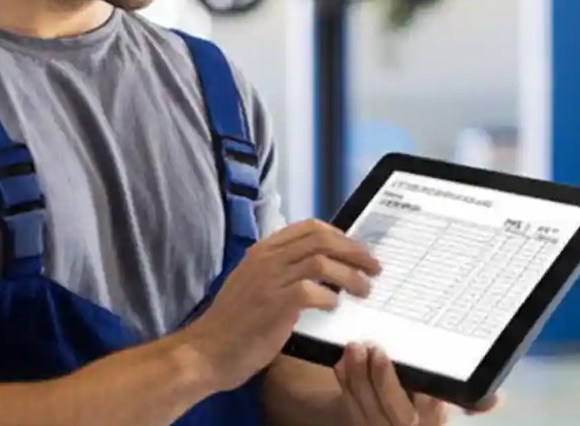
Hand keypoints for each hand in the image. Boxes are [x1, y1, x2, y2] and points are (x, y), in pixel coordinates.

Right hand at [183, 219, 381, 391]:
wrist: (206, 351)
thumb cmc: (234, 324)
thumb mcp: (256, 285)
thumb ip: (283, 272)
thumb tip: (321, 269)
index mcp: (263, 250)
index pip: (310, 227)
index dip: (340, 236)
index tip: (357, 250)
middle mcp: (267, 258)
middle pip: (322, 239)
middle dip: (354, 251)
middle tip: (373, 267)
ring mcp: (270, 279)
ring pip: (322, 261)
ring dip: (350, 275)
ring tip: (365, 289)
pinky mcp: (274, 303)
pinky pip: (313, 290)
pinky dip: (329, 297)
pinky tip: (334, 307)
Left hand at [333, 343, 501, 424]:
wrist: (396, 425)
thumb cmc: (426, 412)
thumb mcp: (448, 408)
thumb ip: (472, 403)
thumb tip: (498, 397)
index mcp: (432, 421)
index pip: (426, 407)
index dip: (407, 387)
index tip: (396, 360)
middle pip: (393, 409)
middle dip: (382, 380)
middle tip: (373, 348)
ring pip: (366, 408)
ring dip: (357, 377)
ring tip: (353, 349)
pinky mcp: (361, 425)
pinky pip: (351, 409)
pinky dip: (345, 386)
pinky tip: (340, 363)